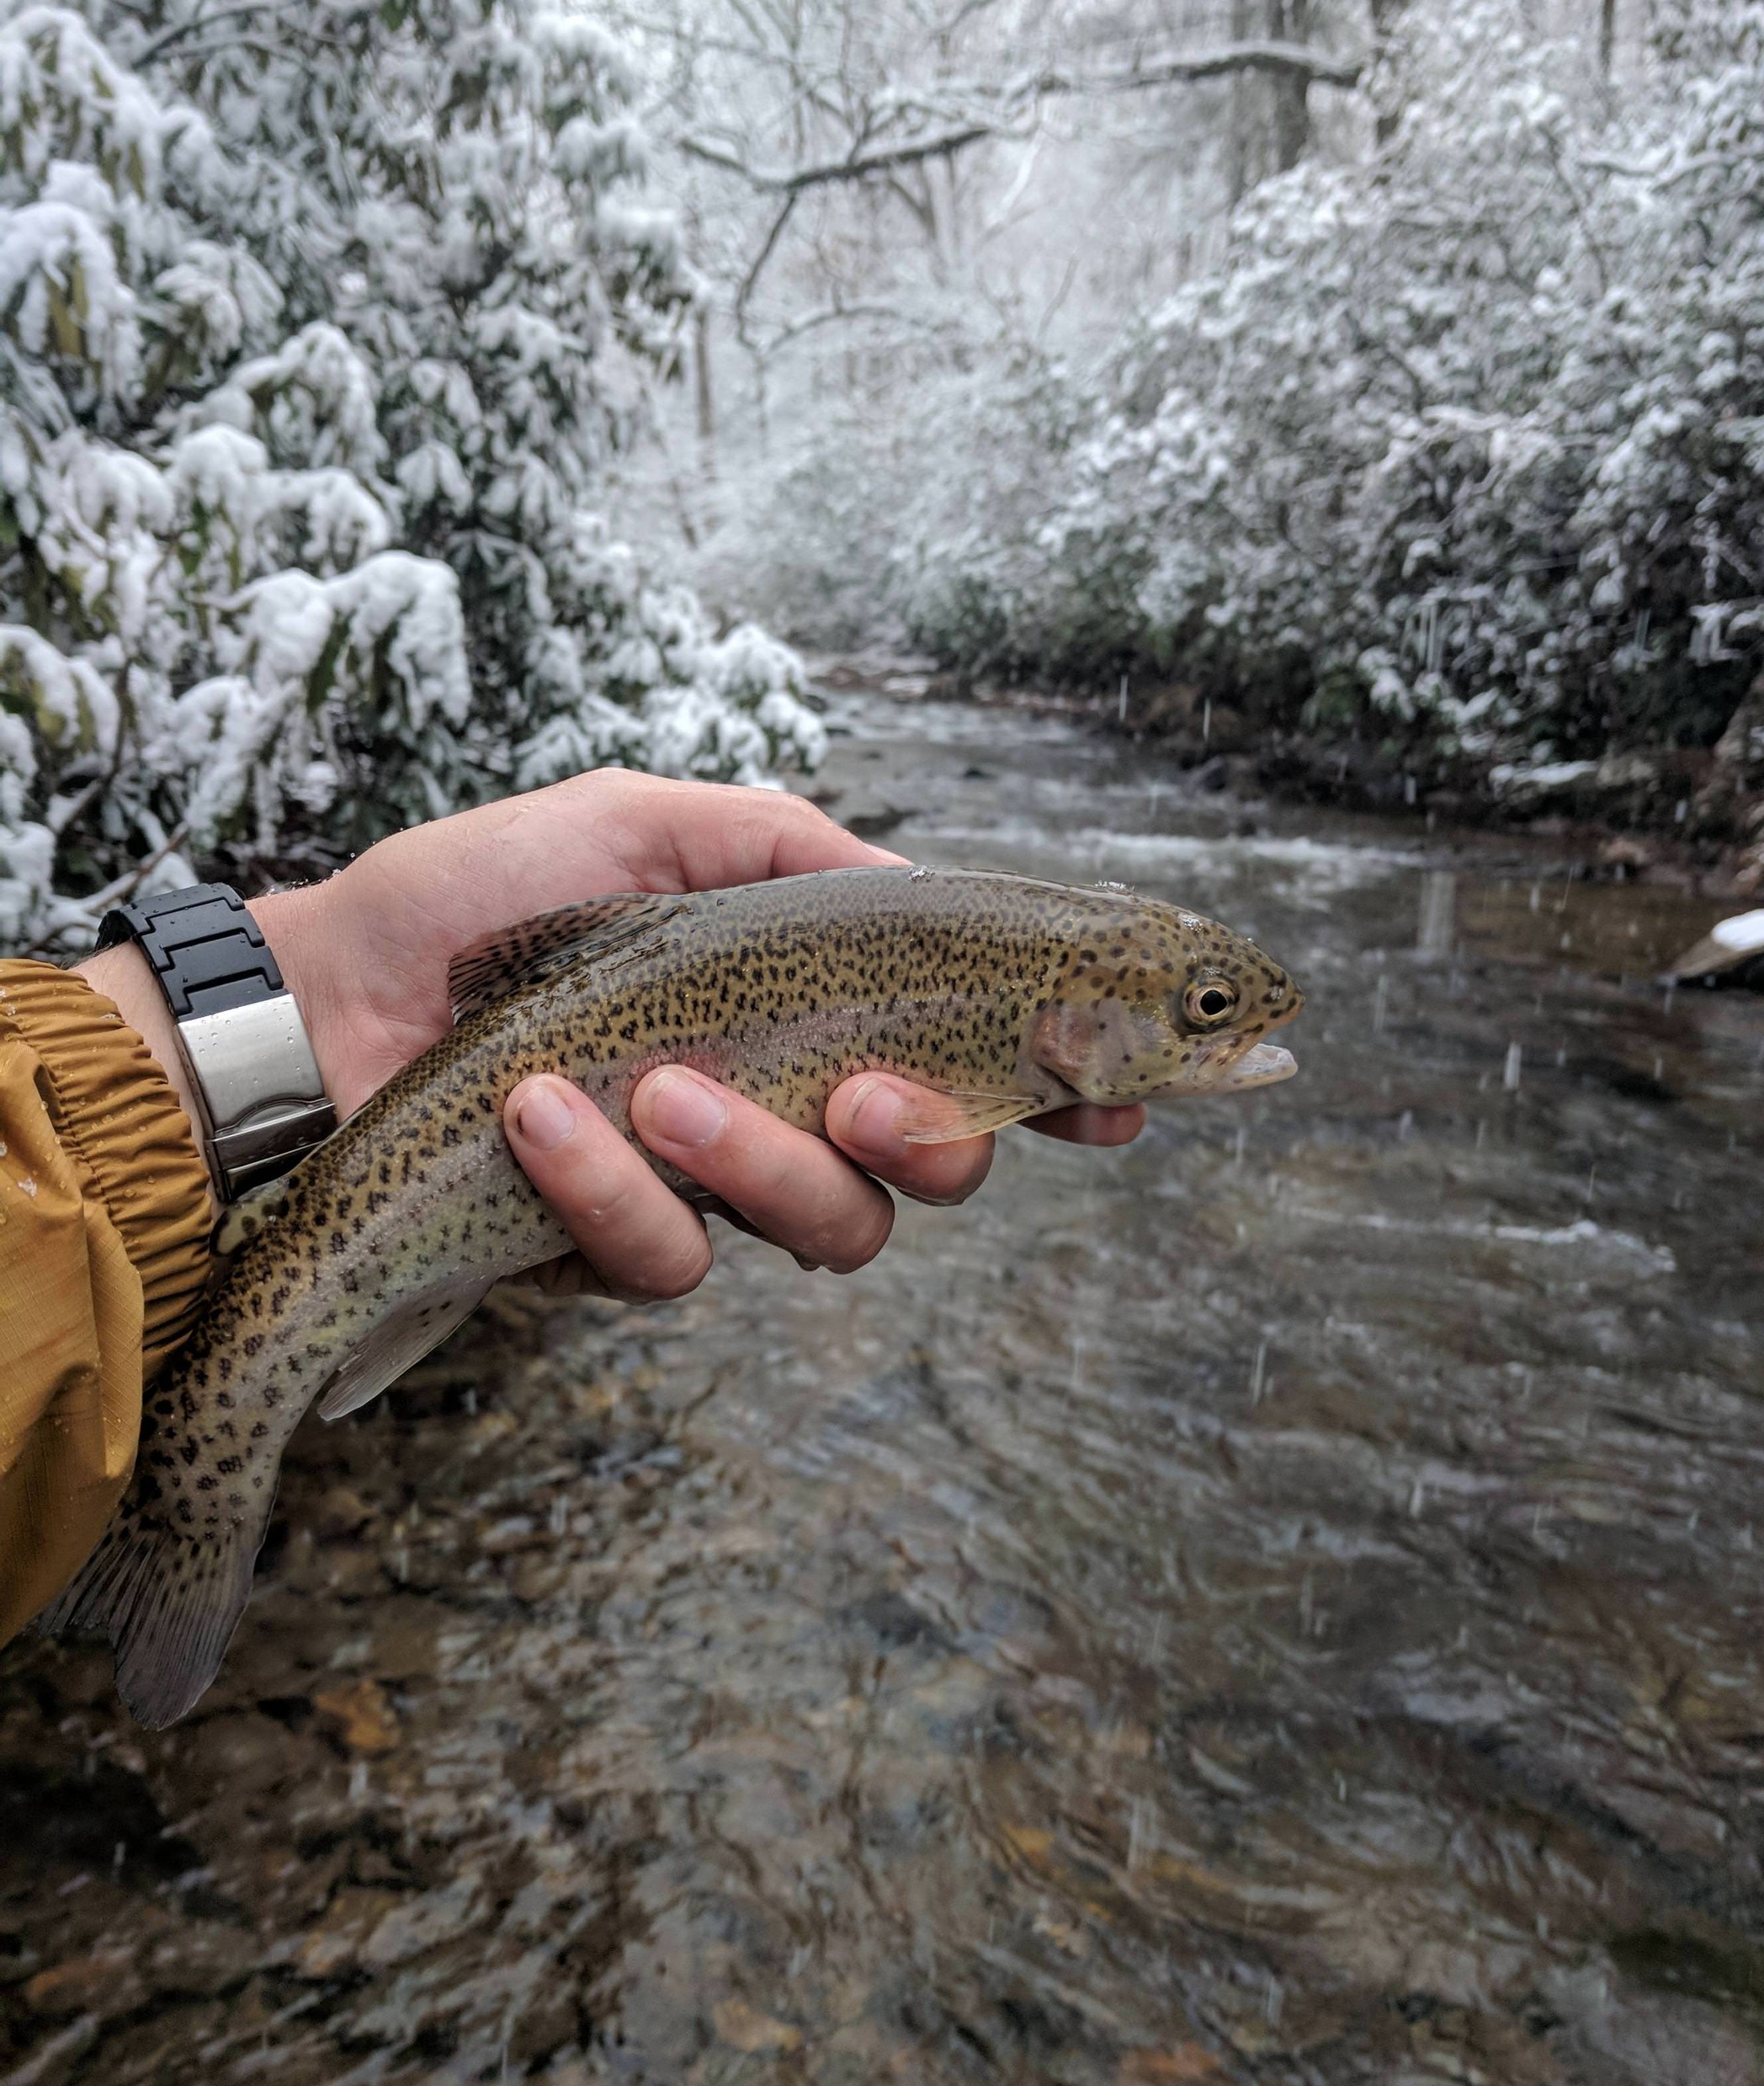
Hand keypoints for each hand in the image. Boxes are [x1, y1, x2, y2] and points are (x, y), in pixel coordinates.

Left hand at [89, 771, 1141, 1294]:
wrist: (317, 1002)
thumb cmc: (479, 901)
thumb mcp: (648, 824)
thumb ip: (797, 851)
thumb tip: (925, 892)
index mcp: (804, 1012)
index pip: (968, 1061)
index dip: (1060, 1091)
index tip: (1124, 1103)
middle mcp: (778, 1111)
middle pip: (929, 1174)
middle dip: (931, 1141)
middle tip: (871, 1092)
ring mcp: (702, 1193)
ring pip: (828, 1232)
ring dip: (762, 1164)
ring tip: (656, 1092)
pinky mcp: (614, 1254)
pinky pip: (676, 1260)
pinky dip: (612, 1191)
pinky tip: (539, 1120)